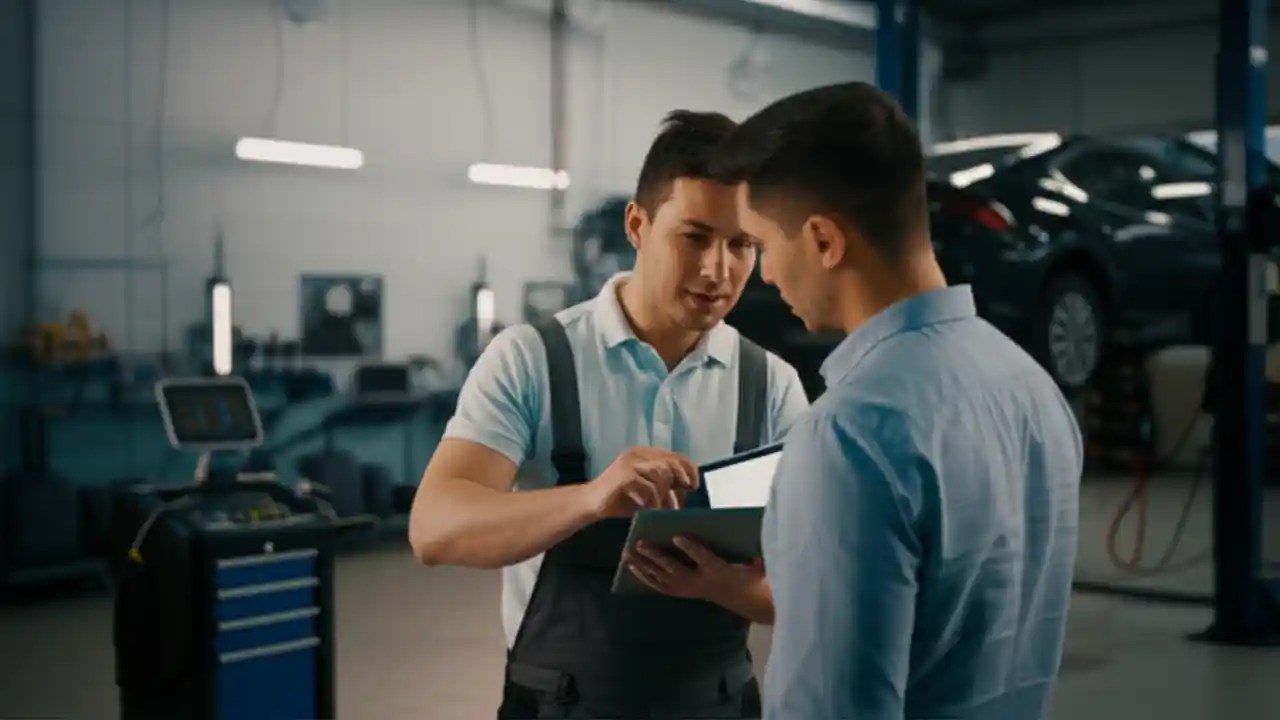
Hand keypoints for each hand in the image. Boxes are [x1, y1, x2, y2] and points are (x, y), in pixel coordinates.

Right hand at [581, 447, 698, 520]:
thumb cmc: (622, 499)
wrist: (590, 503)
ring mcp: (630, 463)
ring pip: (661, 473)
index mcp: (646, 454)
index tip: (693, 486)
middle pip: (671, 463)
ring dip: (665, 495)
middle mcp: (638, 454)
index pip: (676, 456)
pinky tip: (650, 510)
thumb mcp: (649, 491)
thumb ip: (666, 487)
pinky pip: (648, 487)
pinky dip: (653, 501)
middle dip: (681, 481)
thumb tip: (688, 491)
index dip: (689, 470)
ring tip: (662, 509)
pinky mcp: (623, 476)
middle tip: (682, 498)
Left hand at [624, 536, 764, 602]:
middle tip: (641, 542)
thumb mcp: (753, 563)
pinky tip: (632, 567)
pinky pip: (658, 585)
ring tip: (628, 553)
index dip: (690, 548)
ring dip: (644, 565)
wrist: (739, 597)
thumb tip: (756, 541)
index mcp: (717, 570)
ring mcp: (688, 589)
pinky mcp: (680, 591)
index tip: (677, 536)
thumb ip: (754, 555)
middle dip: (656, 556)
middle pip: (674, 569)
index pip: (703, 558)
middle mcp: (699, 582)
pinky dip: (644, 576)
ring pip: (661, 577)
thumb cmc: (743, 572)